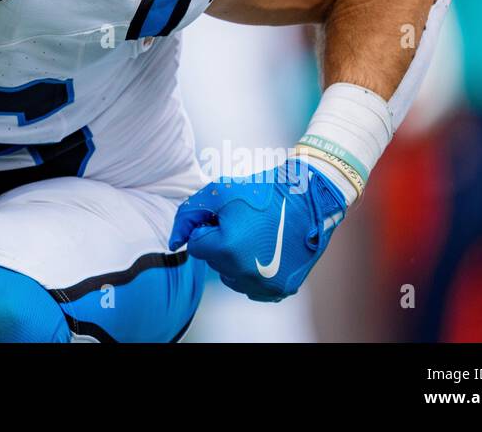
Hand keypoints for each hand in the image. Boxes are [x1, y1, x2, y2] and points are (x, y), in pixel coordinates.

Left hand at [170, 159, 345, 301]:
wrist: (308, 197)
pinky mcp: (281, 290)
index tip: (227, 216)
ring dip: (235, 259)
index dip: (209, 228)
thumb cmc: (260, 191)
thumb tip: (173, 244)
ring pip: (231, 276)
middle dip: (221, 243)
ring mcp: (265, 284)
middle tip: (244, 223)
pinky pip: (253, 287)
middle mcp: (245, 273)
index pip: (197, 246)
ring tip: (255, 236)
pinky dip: (254, 272)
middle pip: (214, 262)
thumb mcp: (217, 193)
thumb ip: (187, 217)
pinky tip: (266, 251)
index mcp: (227, 249)